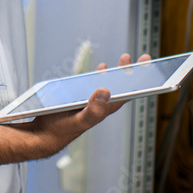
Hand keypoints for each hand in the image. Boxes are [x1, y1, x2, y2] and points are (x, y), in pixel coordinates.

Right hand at [14, 53, 150, 158]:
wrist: (43, 134)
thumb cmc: (61, 130)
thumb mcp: (79, 121)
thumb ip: (93, 110)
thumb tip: (106, 91)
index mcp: (104, 110)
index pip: (127, 93)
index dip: (140, 80)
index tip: (148, 67)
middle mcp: (101, 105)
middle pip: (122, 86)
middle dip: (133, 72)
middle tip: (143, 58)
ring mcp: (91, 101)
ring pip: (110, 84)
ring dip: (118, 72)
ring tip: (125, 59)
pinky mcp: (81, 98)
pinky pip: (95, 84)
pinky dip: (100, 75)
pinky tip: (102, 68)